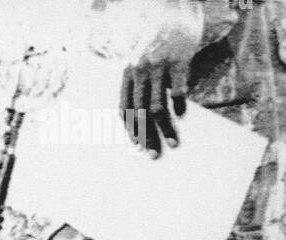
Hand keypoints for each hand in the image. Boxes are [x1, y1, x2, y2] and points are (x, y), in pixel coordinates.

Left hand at [119, 1, 201, 155]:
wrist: (174, 9)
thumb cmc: (159, 41)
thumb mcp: (143, 62)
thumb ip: (142, 86)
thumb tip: (147, 120)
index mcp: (127, 74)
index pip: (124, 110)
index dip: (130, 131)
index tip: (137, 148)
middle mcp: (139, 72)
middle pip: (140, 114)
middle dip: (147, 138)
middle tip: (154, 156)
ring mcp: (158, 66)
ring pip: (158, 107)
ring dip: (166, 129)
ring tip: (174, 143)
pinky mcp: (178, 60)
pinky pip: (178, 90)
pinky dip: (180, 105)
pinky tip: (183, 114)